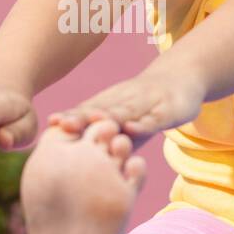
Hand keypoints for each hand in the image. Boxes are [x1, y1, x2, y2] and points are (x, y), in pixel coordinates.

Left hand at [48, 66, 204, 148]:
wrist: (183, 77)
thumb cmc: (147, 106)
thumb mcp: (125, 117)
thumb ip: (104, 133)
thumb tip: (80, 157)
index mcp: (113, 104)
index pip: (88, 112)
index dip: (70, 117)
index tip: (50, 126)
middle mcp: (126, 101)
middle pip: (102, 110)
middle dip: (81, 117)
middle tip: (61, 124)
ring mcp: (147, 104)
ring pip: (125, 111)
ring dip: (109, 117)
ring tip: (91, 122)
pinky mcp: (168, 110)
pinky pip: (154, 118)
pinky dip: (143, 123)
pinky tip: (132, 128)